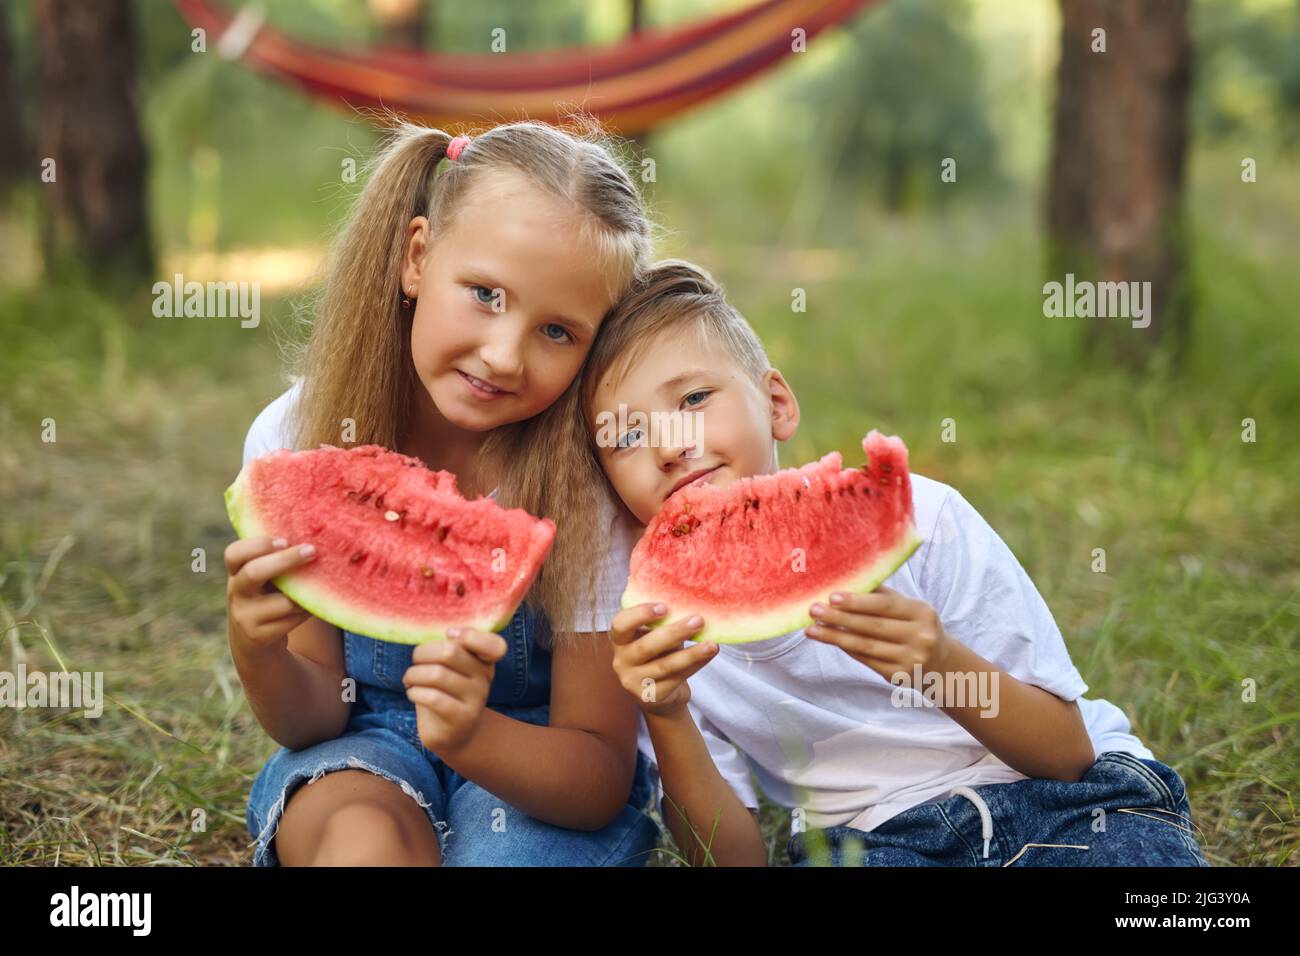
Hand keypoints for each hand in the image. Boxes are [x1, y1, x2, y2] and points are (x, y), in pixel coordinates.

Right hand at [224, 536, 316, 652]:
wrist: (253, 638)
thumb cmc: (266, 595)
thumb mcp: (263, 577)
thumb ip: (275, 559)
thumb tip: (313, 533)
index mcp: (236, 572)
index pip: (234, 553)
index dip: (258, 545)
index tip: (285, 540)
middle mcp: (236, 593)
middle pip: (254, 572)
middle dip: (285, 560)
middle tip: (312, 550)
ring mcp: (245, 616)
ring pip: (284, 602)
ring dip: (306, 593)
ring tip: (320, 585)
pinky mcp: (259, 636)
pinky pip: (292, 619)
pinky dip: (307, 611)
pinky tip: (314, 605)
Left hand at [404, 627, 506, 753]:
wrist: (453, 732)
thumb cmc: (446, 691)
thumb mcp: (453, 667)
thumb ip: (453, 646)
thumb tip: (450, 633)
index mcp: (485, 660)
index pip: (493, 644)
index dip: (469, 634)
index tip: (448, 635)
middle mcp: (485, 678)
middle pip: (450, 652)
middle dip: (422, 653)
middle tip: (415, 662)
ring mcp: (476, 699)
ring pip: (437, 674)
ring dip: (413, 674)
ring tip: (409, 680)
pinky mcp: (461, 718)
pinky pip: (432, 698)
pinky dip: (415, 692)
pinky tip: (412, 693)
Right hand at [609, 603, 717, 717]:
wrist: (659, 694)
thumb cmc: (658, 654)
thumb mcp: (653, 636)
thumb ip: (662, 622)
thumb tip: (691, 603)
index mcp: (620, 640)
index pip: (621, 624)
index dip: (640, 614)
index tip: (664, 606)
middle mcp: (621, 661)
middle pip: (646, 646)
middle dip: (674, 632)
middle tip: (698, 620)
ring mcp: (634, 681)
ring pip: (665, 665)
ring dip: (691, 653)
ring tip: (711, 644)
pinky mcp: (651, 697)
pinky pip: (677, 678)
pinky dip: (695, 665)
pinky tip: (709, 655)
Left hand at [805, 585, 953, 684]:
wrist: (940, 664)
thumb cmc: (915, 627)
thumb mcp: (908, 608)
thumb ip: (882, 595)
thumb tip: (847, 580)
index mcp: (922, 613)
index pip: (886, 605)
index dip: (858, 602)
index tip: (832, 596)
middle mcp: (920, 637)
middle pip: (873, 626)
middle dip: (840, 618)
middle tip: (814, 610)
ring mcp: (911, 659)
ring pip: (865, 646)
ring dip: (835, 637)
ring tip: (812, 629)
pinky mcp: (899, 676)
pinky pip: (866, 660)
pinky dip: (846, 649)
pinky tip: (830, 640)